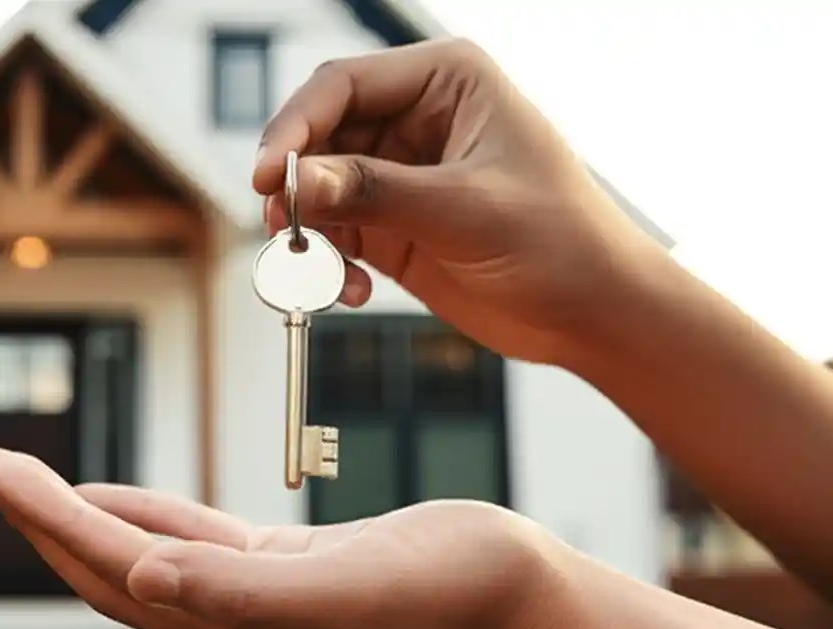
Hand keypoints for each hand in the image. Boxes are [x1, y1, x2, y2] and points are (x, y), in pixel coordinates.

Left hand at [0, 446, 556, 628]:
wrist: (520, 595)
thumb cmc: (458, 590)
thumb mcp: (356, 586)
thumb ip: (247, 593)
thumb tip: (139, 581)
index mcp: (238, 627)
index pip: (113, 568)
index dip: (44, 519)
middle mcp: (232, 619)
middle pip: (106, 565)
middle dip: (37, 515)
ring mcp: (253, 596)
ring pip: (139, 551)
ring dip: (77, 513)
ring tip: (23, 474)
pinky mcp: (281, 569)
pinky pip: (189, 540)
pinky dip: (140, 515)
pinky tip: (110, 501)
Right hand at [257, 38, 659, 364]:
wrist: (593, 314)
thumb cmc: (563, 243)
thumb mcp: (467, 211)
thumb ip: (377, 193)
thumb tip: (300, 181)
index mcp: (448, 81)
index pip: (343, 85)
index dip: (295, 127)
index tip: (270, 175)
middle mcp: (417, 119)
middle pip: (319, 135)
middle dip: (295, 185)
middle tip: (281, 227)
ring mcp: (401, 175)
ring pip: (317, 188)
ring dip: (307, 231)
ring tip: (321, 270)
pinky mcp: (392, 225)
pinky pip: (333, 234)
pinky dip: (327, 263)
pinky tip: (349, 290)